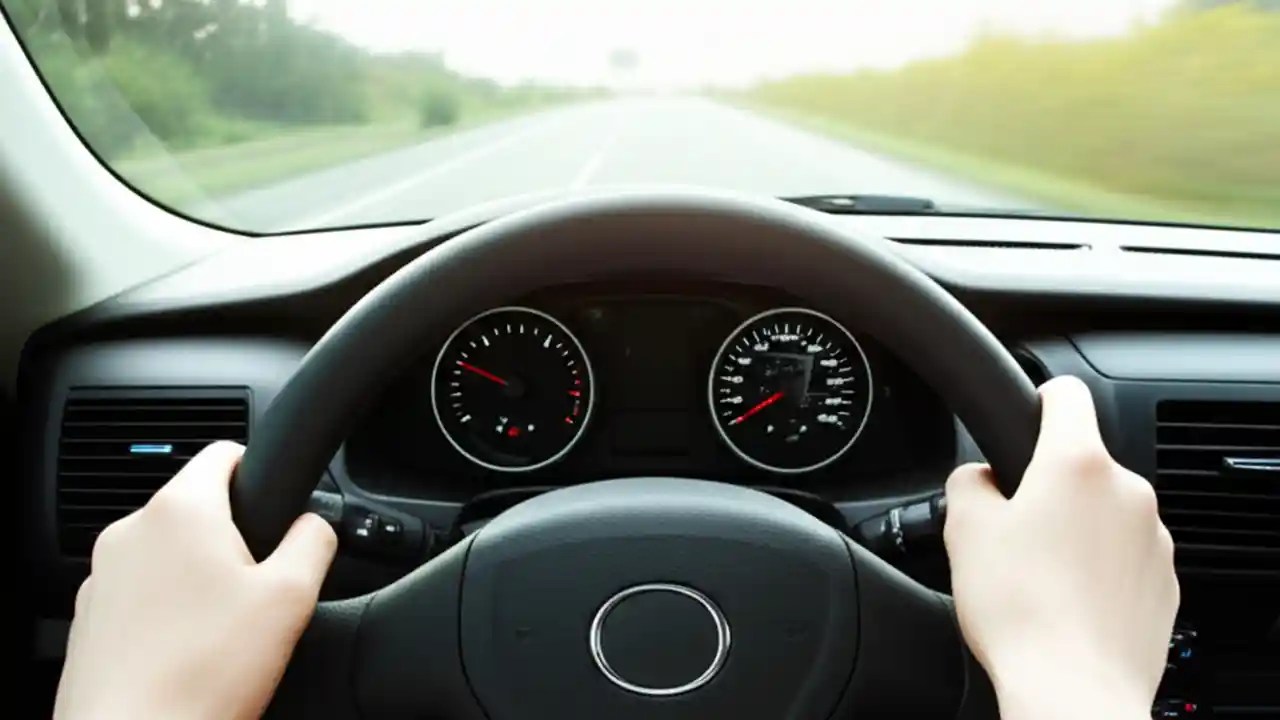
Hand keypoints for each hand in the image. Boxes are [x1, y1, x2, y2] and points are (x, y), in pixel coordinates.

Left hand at [54, 442, 337, 719]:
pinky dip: (168, 612)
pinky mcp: (90, 617)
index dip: (263, 472)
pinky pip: (141, 594)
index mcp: (181, 510)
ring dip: (200, 578)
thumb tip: (315, 525)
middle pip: (199, 508)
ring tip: (224, 631)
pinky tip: (191, 652)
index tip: (278, 511)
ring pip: (170, 554)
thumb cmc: (203, 674)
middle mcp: (131, 531)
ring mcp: (103, 575)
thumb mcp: (291, 597)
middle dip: (235, 540)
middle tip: (260, 591)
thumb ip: (314, 541)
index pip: (227, 452)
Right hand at [945, 377, 1178, 719]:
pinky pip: (1125, 557)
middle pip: (1082, 463)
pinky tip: (1065, 601)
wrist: (1072, 689)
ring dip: (1075, 528)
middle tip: (1010, 529)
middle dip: (1048, 485)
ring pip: (1105, 513)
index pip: (1065, 393)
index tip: (1026, 417)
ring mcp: (1153, 539)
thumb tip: (978, 479)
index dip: (1038, 399)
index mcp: (1076, 464)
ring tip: (1036, 574)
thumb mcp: (964, 529)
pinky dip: (1098, 568)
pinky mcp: (1164, 582)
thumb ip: (968, 483)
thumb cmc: (1020, 610)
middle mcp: (1127, 491)